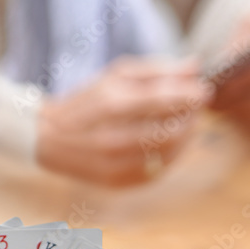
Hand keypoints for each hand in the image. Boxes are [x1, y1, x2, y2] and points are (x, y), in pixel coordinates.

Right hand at [35, 56, 210, 185]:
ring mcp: (114, 164)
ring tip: (186, 125)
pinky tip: (170, 145)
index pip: (163, 99)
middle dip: (191, 118)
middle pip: (170, 130)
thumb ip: (155, 71)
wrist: (46, 137)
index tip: (203, 90)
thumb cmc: (85, 102)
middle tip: (195, 108)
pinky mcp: (116, 182)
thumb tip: (194, 66)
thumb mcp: (114, 76)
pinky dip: (171, 157)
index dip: (190, 95)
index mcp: (110, 103)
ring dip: (186, 138)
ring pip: (168, 154)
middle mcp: (112, 137)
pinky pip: (157, 172)